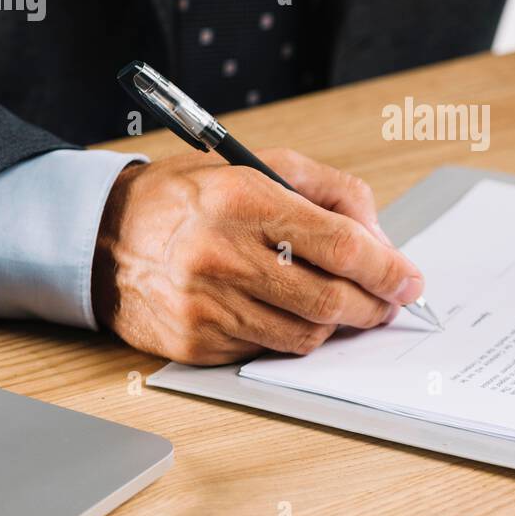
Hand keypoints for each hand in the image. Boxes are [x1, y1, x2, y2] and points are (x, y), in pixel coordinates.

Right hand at [91, 148, 424, 364]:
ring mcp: (206, 305)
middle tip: (386, 302)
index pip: (339, 245)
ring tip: (336, 305)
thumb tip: (381, 241)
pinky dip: (288, 336)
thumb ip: (331, 193)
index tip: (410, 280)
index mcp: (244, 199)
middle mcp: (222, 254)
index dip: (387, 269)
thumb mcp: (258, 164)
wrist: (104, 236)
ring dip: (334, 325)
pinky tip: (279, 311)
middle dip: (373, 306)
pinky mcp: (194, 343)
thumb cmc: (190, 196)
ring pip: (305, 335)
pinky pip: (266, 351)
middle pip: (330, 300)